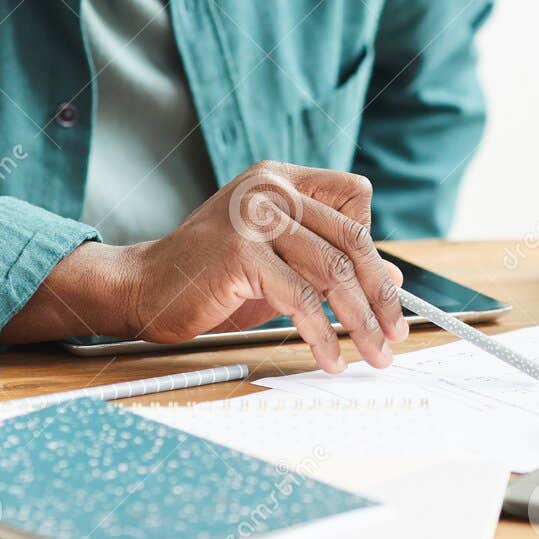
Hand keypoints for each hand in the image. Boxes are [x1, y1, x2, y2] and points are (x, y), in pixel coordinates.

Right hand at [96, 162, 408, 372]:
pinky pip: (298, 297)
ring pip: (331, 270)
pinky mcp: (239, 253)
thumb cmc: (210, 277)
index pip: (354, 198)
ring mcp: (252, 217)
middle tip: (396, 334)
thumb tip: (393, 279)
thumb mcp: (278, 263)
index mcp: (280, 180)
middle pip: (349, 239)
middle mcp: (269, 188)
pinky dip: (321, 334)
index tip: (387, 294)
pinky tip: (329, 358)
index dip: (373, 246)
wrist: (142, 287)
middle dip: (380, 294)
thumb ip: (327, 262)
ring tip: (374, 354)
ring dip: (360, 321)